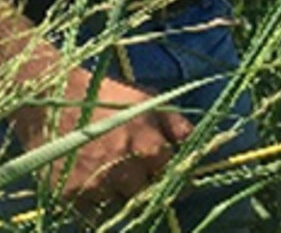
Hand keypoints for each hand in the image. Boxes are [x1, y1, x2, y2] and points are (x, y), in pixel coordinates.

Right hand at [11, 68, 193, 216]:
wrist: (55, 98)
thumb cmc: (109, 97)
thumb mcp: (151, 101)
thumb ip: (178, 126)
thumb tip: (197, 145)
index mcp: (149, 148)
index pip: (174, 180)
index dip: (179, 184)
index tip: (179, 185)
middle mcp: (124, 171)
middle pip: (146, 197)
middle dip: (148, 191)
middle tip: (143, 181)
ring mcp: (95, 185)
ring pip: (118, 205)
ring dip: (120, 195)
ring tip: (115, 177)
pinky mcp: (69, 194)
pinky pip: (89, 209)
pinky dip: (94, 200)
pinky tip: (93, 181)